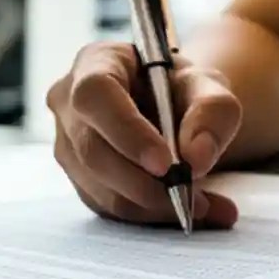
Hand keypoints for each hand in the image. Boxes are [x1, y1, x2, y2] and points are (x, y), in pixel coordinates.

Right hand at [47, 42, 242, 226]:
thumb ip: (212, 111)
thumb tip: (197, 158)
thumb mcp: (208, 85)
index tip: (164, 164)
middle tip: (192, 196)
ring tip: (204, 204)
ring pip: (100, 188)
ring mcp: (67, 144)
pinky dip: (150, 215)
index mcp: (95, 62)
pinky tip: (187, 210)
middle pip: (92, 151)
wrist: (169, 106)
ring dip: (153, 205)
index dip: (125, 131)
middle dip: (143, 182)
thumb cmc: (180, 88)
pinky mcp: (78, 178)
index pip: (95, 95)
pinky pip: (109, 207)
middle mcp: (68, 102)